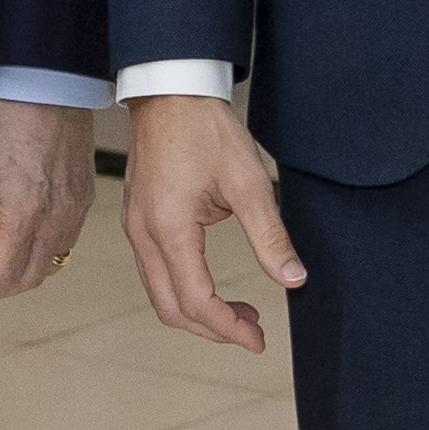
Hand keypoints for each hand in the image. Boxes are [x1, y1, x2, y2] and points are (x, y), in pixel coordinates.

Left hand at [0, 96, 96, 307]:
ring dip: (20, 274)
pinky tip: (21, 240)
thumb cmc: (3, 120)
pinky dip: (42, 254)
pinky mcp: (84, 199)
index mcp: (24, 215)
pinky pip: (65, 243)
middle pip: (27, 279)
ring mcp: (74, 211)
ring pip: (49, 265)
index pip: (2, 277)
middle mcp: (56, 220)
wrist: (47, 85)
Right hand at [119, 92, 303, 352]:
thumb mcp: (249, 182)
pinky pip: (154, 271)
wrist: (169, 89)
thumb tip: (294, 279)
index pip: (196, 300)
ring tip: (240, 310)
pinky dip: (183, 289)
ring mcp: (135, 226)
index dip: (229, 328)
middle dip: (213, 329)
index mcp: (169, 227)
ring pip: (159, 293)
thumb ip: (271, 236)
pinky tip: (212, 283)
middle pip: (170, 308)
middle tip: (254, 330)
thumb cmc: (205, 129)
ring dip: (198, 311)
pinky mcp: (138, 218)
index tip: (259, 339)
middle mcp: (143, 233)